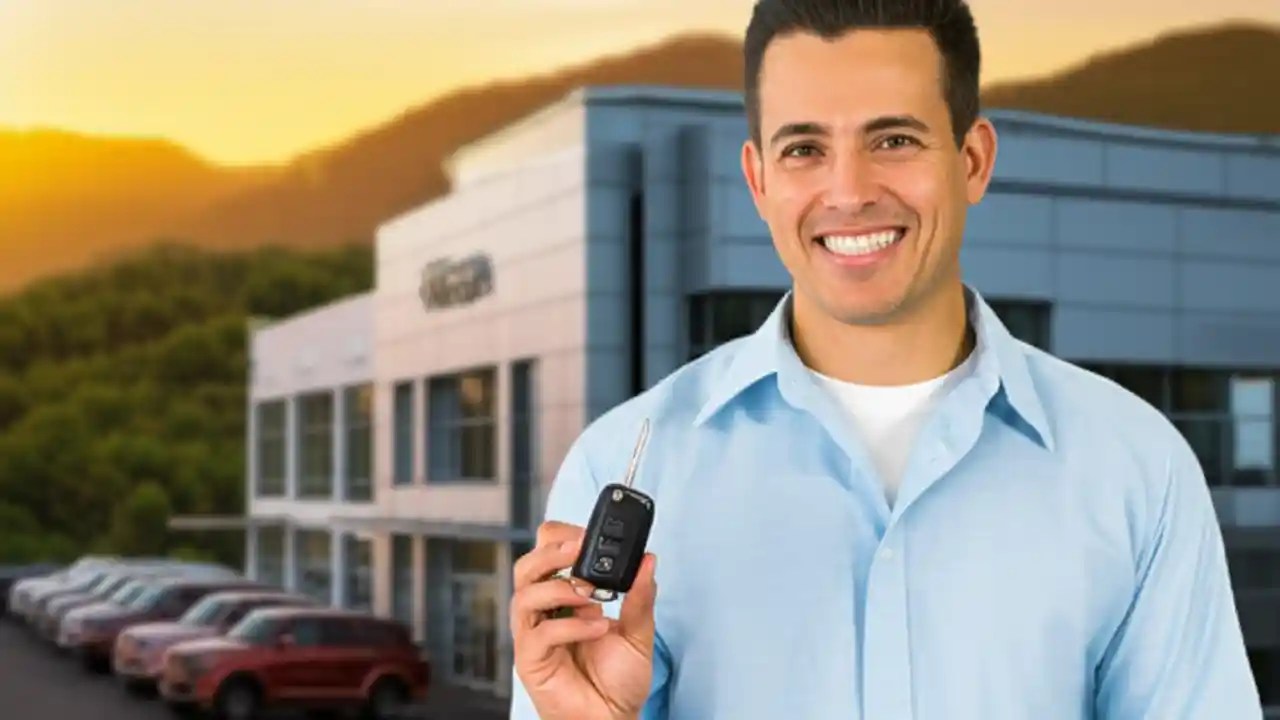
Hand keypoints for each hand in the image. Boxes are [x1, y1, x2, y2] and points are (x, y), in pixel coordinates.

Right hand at [511, 521, 658, 719]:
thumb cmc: (618, 682)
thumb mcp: (638, 633)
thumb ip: (641, 597)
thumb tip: (647, 561)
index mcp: (567, 600)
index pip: (547, 554)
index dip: (562, 539)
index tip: (588, 536)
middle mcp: (546, 614)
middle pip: (526, 567)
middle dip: (552, 552)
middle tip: (579, 550)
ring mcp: (535, 636)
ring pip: (524, 595)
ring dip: (559, 588)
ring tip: (592, 596)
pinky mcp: (531, 661)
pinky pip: (539, 634)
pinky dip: (570, 626)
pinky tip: (597, 629)